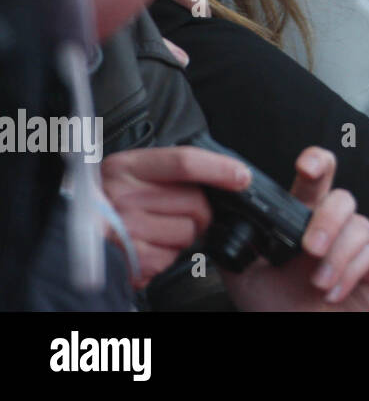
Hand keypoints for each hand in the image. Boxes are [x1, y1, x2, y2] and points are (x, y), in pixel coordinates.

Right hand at [100, 146, 250, 286]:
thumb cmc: (110, 199)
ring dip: (184, 234)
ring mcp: (126, 229)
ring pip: (189, 232)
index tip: (242, 177)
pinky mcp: (130, 258)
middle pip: (195, 202)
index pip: (184, 162)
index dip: (219, 169)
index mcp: (127, 166)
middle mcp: (124, 195)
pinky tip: (148, 244)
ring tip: (157, 228)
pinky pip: (173, 256)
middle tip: (179, 212)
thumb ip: (173, 168)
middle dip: (200, 211)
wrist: (73, 231)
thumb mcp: (133, 170)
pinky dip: (168, 254)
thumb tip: (229, 175)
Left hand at [220, 147, 368, 310]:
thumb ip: (240, 243)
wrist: (302, 341)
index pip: (315, 180)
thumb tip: (230, 215)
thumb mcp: (245, 278)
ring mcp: (360, 243)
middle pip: (342, 197)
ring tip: (319, 284)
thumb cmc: (281, 312)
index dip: (316, 162)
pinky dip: (350, 272)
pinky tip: (333, 293)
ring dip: (336, 256)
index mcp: (304, 221)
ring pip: (359, 225)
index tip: (306, 166)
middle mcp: (335, 227)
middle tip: (310, 248)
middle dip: (327, 219)